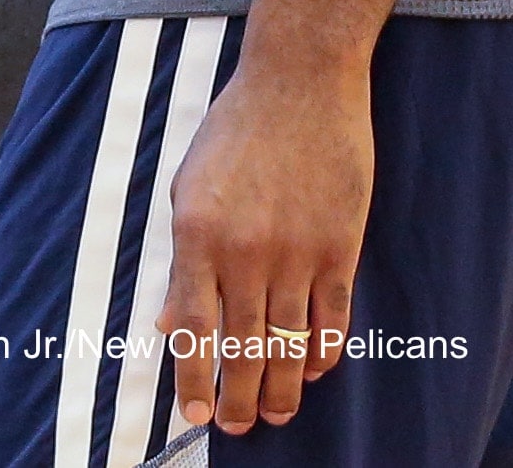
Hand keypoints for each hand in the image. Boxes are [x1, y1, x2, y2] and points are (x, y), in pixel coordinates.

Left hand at [161, 62, 371, 434]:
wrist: (298, 85)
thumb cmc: (233, 133)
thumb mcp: (188, 190)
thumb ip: (184, 262)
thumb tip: (171, 325)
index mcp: (198, 235)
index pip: (196, 329)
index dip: (194, 378)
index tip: (191, 414)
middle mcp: (248, 251)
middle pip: (243, 345)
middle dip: (238, 396)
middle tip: (235, 427)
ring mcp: (299, 252)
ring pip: (288, 341)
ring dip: (280, 386)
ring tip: (274, 415)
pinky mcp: (341, 248)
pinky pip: (332, 317)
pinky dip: (321, 351)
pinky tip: (310, 371)